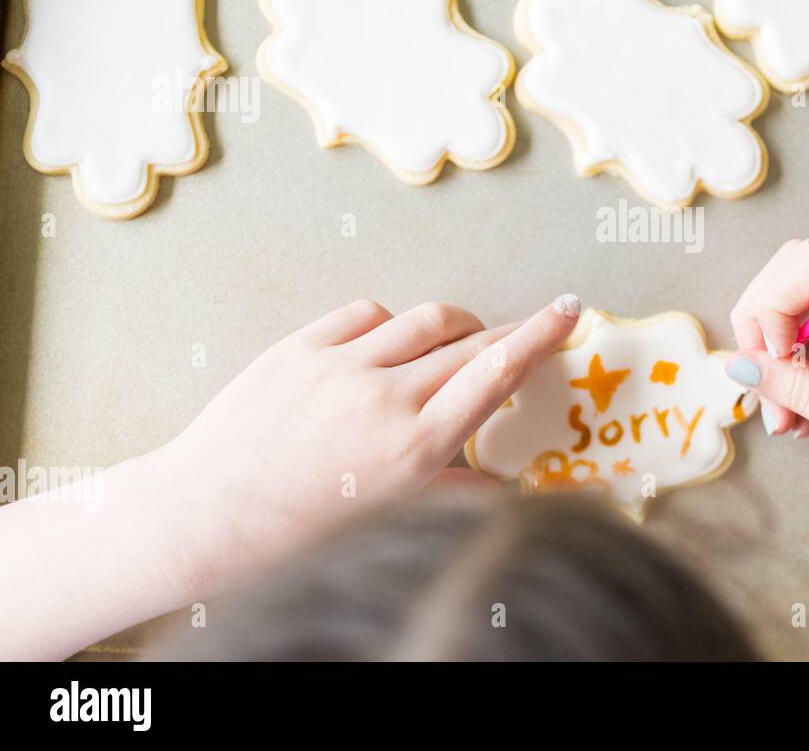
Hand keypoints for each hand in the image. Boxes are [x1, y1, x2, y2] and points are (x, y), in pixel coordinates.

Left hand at [154, 293, 582, 598]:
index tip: (569, 309)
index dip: (541, 334)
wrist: (208, 515)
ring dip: (452, 324)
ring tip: (454, 340)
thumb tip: (502, 483)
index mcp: (415, 449)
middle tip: (526, 328)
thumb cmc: (302, 531)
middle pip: (470, 340)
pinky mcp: (300, 347)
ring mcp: (340, 367)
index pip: (497, 372)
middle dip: (507, 331)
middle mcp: (384, 400)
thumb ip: (451, 488)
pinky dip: (390, 324)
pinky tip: (387, 346)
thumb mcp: (389, 516)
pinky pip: (367, 313)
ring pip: (425, 318)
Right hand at [727, 239, 808, 516]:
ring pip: (808, 303)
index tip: (768, 360)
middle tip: (766, 393)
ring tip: (790, 420)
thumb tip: (737, 363)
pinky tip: (808, 411)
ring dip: (785, 356)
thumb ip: (800, 391)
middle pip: (801, 272)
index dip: (770, 303)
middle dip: (768, 329)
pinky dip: (808, 363)